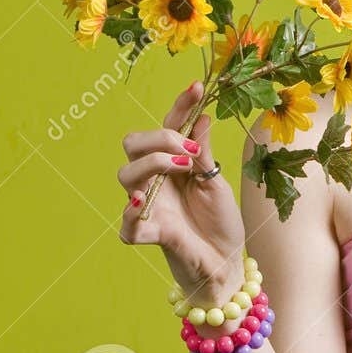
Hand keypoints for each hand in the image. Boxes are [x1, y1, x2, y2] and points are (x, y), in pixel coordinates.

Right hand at [117, 80, 246, 300]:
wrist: (227, 264)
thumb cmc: (221, 224)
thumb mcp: (217, 183)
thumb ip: (205, 154)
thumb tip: (202, 116)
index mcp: (174, 164)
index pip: (168, 127)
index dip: (179, 107)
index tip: (198, 88)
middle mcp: (156, 181)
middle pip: (133, 144)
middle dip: (159, 139)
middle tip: (190, 152)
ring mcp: (149, 207)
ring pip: (125, 174)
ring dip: (152, 164)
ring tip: (184, 170)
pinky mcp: (150, 235)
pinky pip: (127, 225)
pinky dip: (131, 214)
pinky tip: (142, 203)